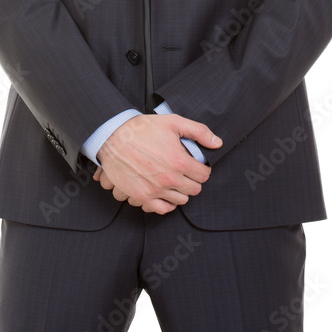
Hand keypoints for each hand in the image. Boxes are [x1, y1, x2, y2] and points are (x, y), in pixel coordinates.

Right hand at [93, 113, 221, 213]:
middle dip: (193, 181)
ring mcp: (155, 190)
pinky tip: (165, 193)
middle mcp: (169, 178)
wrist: (113, 137)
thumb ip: (199, 132)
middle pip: (194, 190)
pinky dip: (166, 204)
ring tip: (175, 181)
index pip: (203, 175)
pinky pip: (162, 209)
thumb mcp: (173, 122)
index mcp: (179, 161)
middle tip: (186, 172)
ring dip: (181, 192)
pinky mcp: (142, 196)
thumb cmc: (142, 129)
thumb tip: (217, 143)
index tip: (197, 166)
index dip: (203, 169)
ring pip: (180, 201)